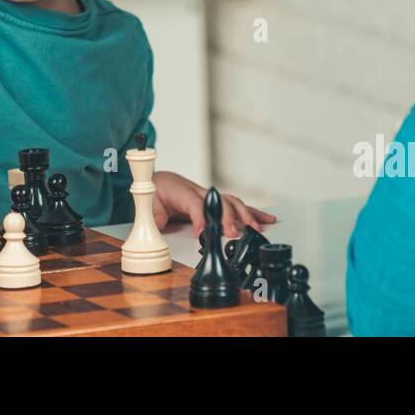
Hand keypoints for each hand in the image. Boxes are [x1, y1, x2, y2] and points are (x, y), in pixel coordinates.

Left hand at [150, 171, 276, 237]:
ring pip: (232, 202)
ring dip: (245, 215)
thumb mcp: (148, 205)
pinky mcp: (217, 202)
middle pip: (219, 202)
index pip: (194, 204)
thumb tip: (158, 227)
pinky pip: (237, 205)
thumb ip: (153, 217)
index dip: (200, 218)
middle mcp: (199, 192)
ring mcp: (210, 196)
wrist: (160, 181)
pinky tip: (266, 219)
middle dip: (228, 218)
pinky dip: (253, 212)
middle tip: (233, 234)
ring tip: (255, 228)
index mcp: (181, 192)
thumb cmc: (156, 192)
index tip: (203, 233)